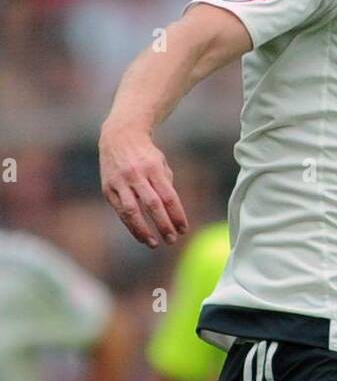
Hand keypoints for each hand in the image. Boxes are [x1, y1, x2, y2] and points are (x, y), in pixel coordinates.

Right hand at [99, 124, 188, 246]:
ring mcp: (120, 182)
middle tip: (172, 240)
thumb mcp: (160, 164)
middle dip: (163, 224)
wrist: (119, 137)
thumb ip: (166, 185)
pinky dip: (130, 225)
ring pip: (132, 211)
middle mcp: (136, 175)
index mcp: (153, 168)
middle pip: (152, 205)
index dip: (177, 215)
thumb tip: (173, 213)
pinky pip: (120, 210)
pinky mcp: (108, 188)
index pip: (168, 196)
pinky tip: (139, 235)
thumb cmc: (145, 154)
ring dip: (143, 230)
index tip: (184, 229)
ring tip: (153, 243)